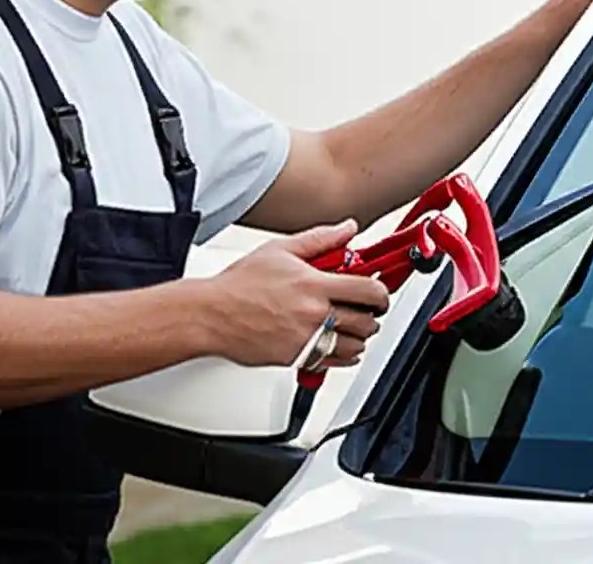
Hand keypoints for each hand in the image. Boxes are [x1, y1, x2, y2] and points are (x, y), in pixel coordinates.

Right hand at [201, 219, 389, 368]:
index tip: (379, 294)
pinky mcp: (297, 358)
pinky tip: (342, 347)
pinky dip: (346, 356)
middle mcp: (313, 314)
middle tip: (368, 311)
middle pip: (366, 322)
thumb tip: (347, 228)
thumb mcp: (280, 249)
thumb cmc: (239, 284)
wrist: (210, 315)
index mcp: (313, 285)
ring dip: (361, 337)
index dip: (381, 294)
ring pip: (354, 346)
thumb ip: (320, 238)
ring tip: (354, 328)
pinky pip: (334, 363)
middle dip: (373, 317)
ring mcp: (306, 339)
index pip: (367, 291)